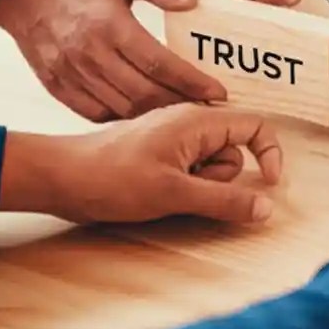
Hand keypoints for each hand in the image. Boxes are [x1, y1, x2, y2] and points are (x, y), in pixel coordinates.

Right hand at [0, 0, 226, 121]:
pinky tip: (145, 113)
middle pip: (144, 95)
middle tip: (208, 107)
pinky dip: (123, 118)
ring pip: (122, 110)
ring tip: (184, 113)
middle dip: (181, 105)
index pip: (159, 64)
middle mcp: (88, 55)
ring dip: (155, 116)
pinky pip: (96, 115)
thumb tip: (192, 1)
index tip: (218, 92)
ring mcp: (71, 75)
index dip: (192, 83)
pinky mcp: (58, 88)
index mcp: (108, 24)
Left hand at [0, 105, 281, 223]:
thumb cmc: (111, 179)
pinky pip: (190, 170)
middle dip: (220, 179)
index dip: (270, 154)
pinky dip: (183, 186)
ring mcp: (172, 138)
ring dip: (198, 186)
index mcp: (197, 120)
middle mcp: (188, 123)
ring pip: (211, 166)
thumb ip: (225, 200)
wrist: (58, 178)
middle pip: (233, 152)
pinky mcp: (159, 153)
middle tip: (183, 188)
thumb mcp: (174, 194)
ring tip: (163, 191)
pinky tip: (155, 192)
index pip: (255, 126)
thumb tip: (266, 207)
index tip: (270, 184)